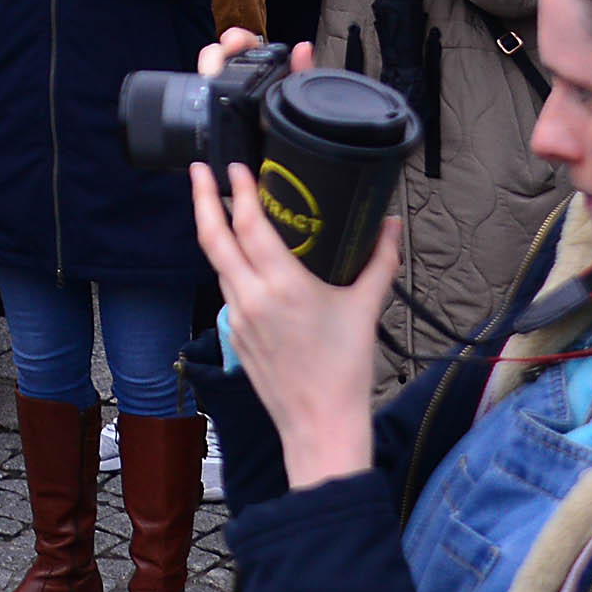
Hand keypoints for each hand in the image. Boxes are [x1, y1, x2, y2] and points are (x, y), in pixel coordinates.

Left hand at [190, 174, 395, 492]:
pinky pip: (227, 289)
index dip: (240, 191)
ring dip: (216, 232)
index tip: (236, 166)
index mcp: (282, 287)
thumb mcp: (365, 308)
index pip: (250, 225)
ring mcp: (238, 318)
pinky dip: (230, 265)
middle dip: (203, 199)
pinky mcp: (235, 335)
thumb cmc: (344, 371)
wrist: (320, 424)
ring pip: (218, 263)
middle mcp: (251, 298)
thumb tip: (391, 225)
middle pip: (213, 237)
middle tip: (200, 170)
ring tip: (222, 207)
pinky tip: (242, 258)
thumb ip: (379, 261)